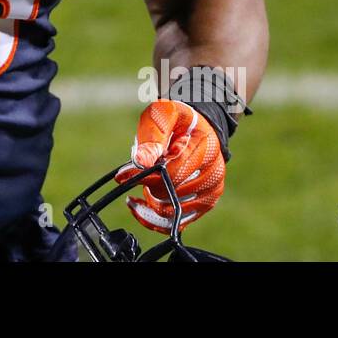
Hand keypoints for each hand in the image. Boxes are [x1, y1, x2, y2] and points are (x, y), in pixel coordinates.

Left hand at [113, 99, 225, 233]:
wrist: (195, 129)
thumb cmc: (176, 121)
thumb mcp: (162, 114)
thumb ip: (152, 135)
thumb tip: (142, 162)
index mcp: (205, 148)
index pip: (172, 173)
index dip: (145, 176)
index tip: (124, 175)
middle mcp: (214, 172)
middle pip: (173, 194)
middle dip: (148, 186)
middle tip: (134, 175)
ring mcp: (212, 190)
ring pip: (174, 212)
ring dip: (151, 202)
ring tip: (142, 186)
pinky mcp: (205, 204)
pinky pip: (178, 223)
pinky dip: (155, 219)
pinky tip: (142, 205)